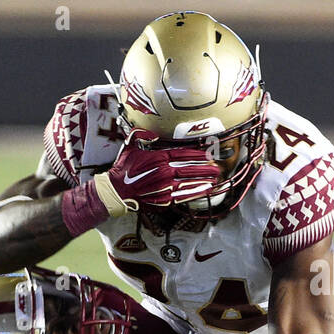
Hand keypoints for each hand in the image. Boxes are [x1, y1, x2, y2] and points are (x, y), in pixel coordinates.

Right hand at [97, 138, 220, 214]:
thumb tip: (153, 134)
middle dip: (205, 168)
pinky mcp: (164, 199)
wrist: (117, 190)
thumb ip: (142, 135)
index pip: (183, 154)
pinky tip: (205, 190)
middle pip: (190, 168)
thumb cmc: (124, 168)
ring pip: (190, 182)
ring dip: (204, 180)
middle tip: (216, 167)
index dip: (198, 154)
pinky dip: (196, 192)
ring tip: (215, 178)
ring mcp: (165, 186)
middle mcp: (164, 172)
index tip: (208, 154)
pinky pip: (184, 195)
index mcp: (158, 158)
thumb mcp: (130, 145)